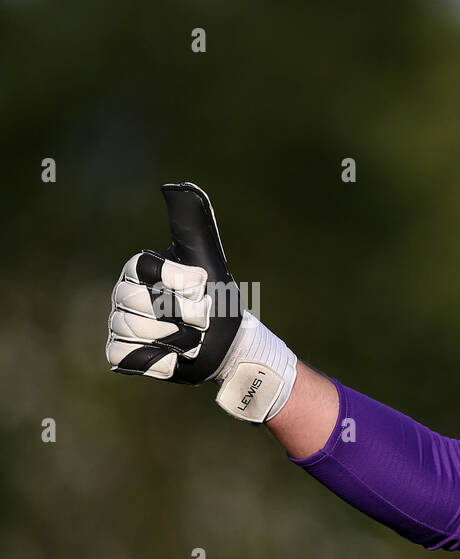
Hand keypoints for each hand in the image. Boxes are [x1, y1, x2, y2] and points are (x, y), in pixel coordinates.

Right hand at [106, 183, 296, 421]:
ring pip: (134, 330)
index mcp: (140, 270)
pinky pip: (127, 357)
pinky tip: (176, 357)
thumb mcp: (209, 259)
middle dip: (179, 313)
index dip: (175, 280)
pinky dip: (157, 360)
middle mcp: (124, 294)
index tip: (201, 286)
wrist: (227, 345)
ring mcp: (121, 324)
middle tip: (202, 319)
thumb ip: (192, 224)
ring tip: (192, 338)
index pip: (142, 268)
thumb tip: (174, 186)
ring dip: (174, 338)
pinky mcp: (125, 355)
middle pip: (137, 302)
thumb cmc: (218, 298)